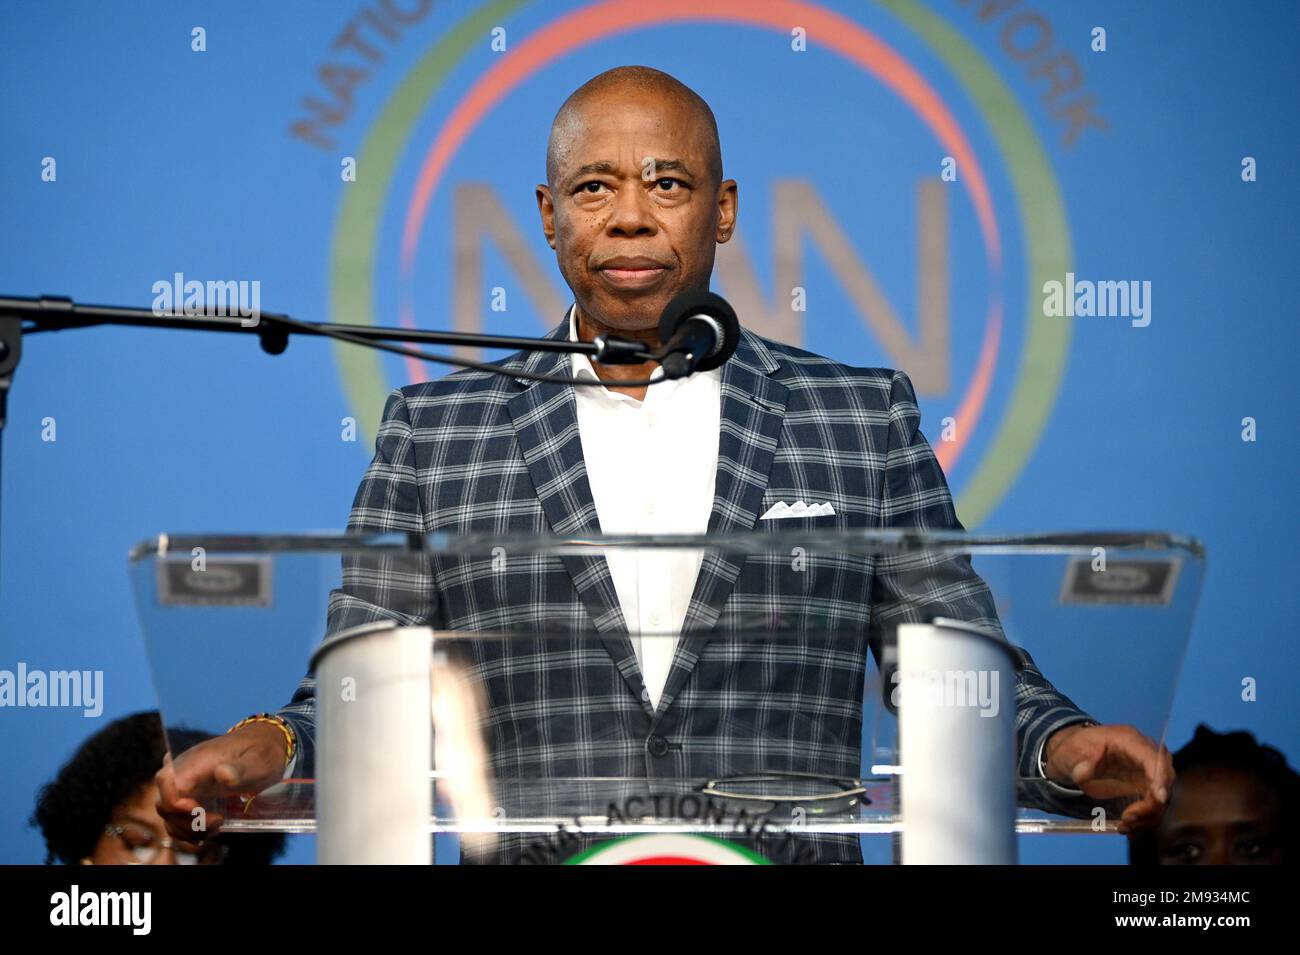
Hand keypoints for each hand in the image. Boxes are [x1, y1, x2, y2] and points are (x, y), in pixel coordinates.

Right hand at [154, 722, 289, 843]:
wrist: (264, 746)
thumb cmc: (261, 753)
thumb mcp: (259, 761)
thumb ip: (241, 768)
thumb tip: (222, 774)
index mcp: (197, 760)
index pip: (166, 781)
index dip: (174, 803)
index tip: (199, 811)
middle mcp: (185, 771)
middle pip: (164, 804)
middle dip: (186, 822)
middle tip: (218, 821)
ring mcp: (186, 784)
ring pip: (168, 816)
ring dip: (189, 830)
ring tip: (218, 824)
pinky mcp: (191, 795)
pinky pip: (177, 819)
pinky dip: (189, 830)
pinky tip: (211, 828)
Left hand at [1043, 723, 1173, 833]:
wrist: (1074, 757)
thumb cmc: (1076, 749)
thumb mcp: (1070, 753)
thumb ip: (1078, 764)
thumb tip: (1083, 773)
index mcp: (1128, 740)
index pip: (1153, 757)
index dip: (1160, 777)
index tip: (1159, 799)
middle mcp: (1143, 755)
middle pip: (1165, 780)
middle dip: (1151, 804)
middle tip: (1127, 818)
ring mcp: (1146, 772)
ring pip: (1161, 797)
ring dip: (1146, 817)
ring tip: (1123, 826)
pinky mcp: (1143, 788)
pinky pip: (1152, 806)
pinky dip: (1143, 821)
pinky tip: (1128, 828)